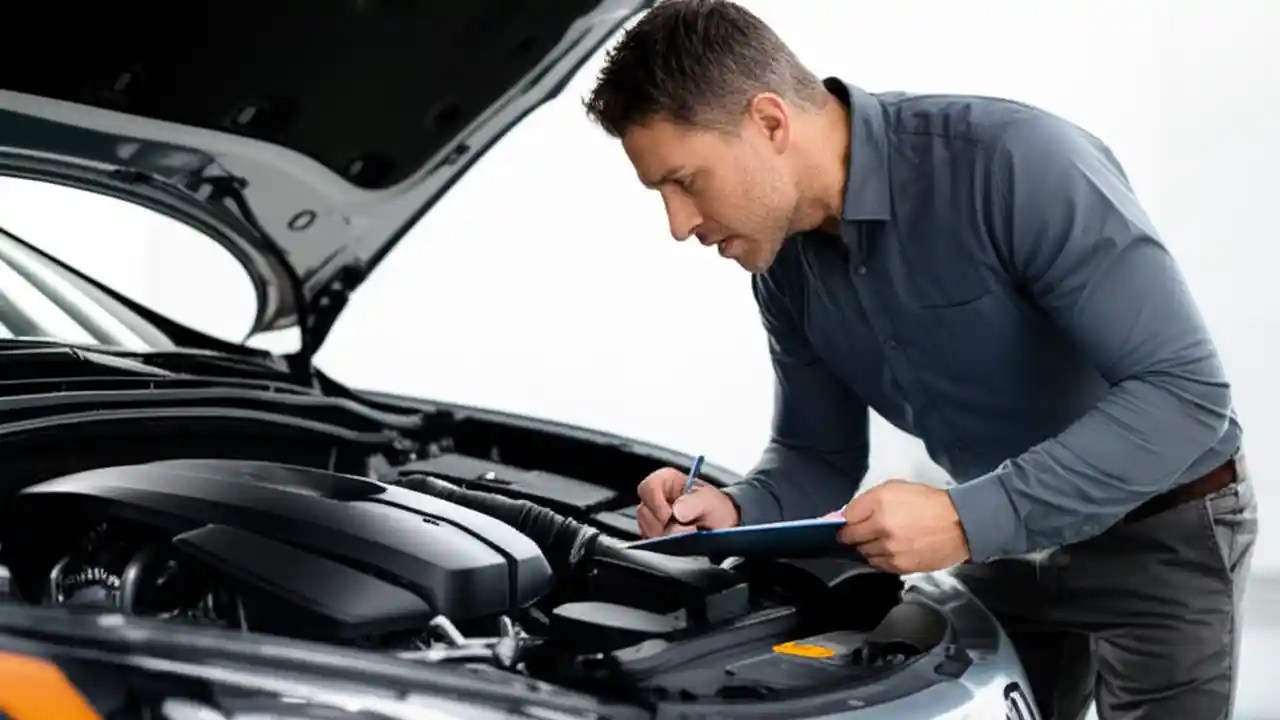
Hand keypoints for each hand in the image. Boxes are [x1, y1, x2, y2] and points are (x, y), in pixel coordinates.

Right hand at [636, 467, 739, 537]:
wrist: (722, 527)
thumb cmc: (715, 508)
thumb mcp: (711, 501)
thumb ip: (695, 502)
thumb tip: (678, 512)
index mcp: (666, 481)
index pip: (649, 488)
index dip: (658, 504)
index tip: (672, 517)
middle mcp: (655, 498)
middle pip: (645, 512)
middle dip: (664, 525)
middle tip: (686, 531)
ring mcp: (652, 517)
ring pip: (646, 529)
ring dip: (665, 536)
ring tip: (686, 537)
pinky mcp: (652, 534)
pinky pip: (650, 541)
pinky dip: (663, 545)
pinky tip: (678, 544)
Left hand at [836, 479, 970, 573]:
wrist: (960, 524)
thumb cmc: (928, 502)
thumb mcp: (896, 488)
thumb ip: (868, 501)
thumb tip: (842, 515)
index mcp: (879, 502)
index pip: (847, 516)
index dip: (846, 519)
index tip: (849, 521)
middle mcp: (880, 526)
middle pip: (850, 537)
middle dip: (852, 535)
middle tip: (861, 532)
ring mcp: (889, 548)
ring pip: (863, 553)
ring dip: (866, 547)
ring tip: (880, 540)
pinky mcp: (899, 565)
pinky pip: (878, 565)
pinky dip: (879, 559)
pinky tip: (889, 551)